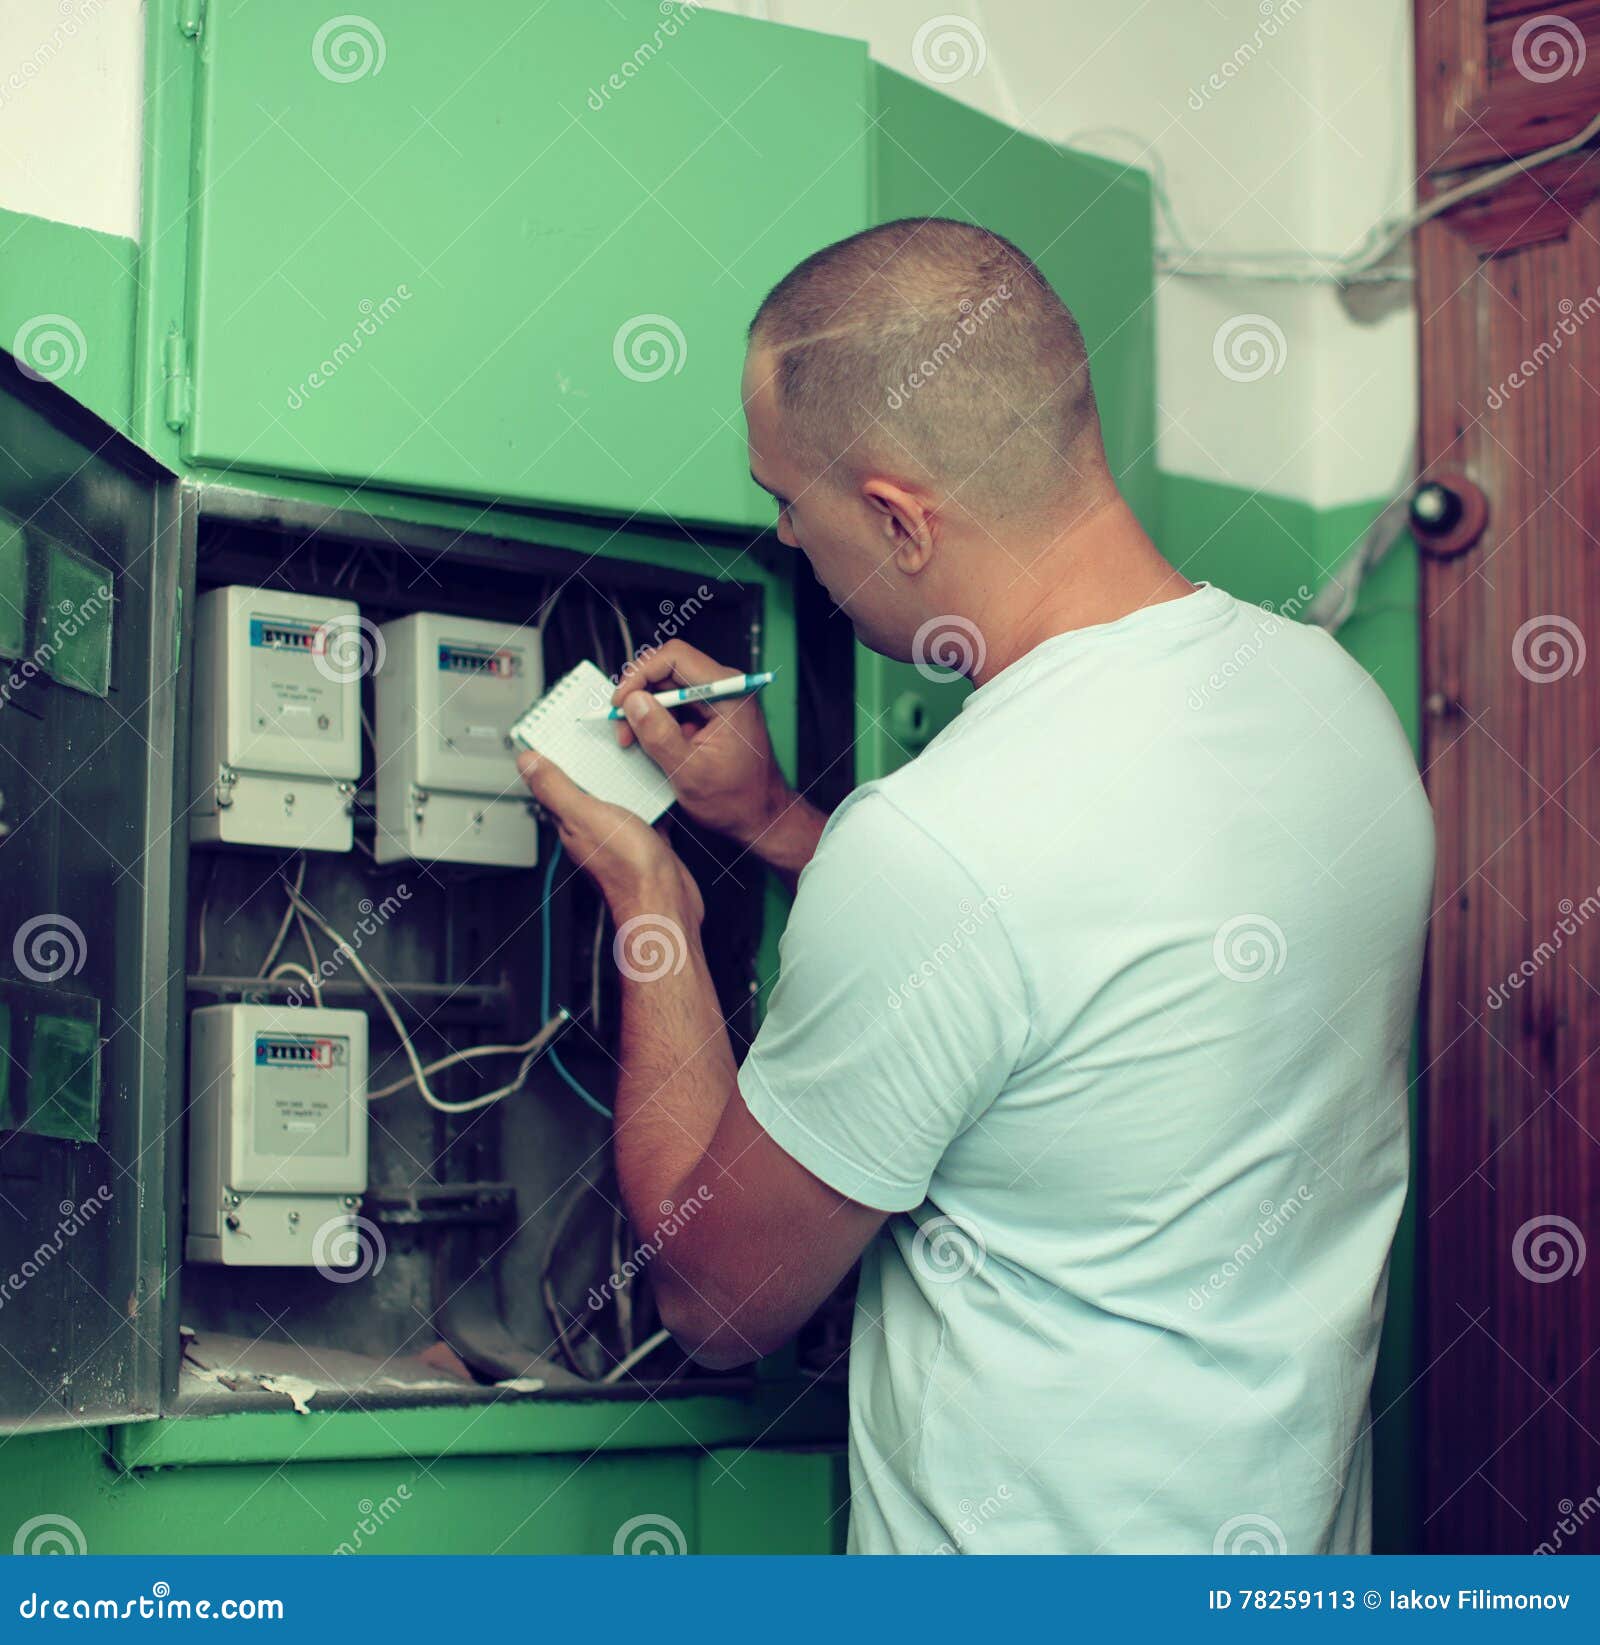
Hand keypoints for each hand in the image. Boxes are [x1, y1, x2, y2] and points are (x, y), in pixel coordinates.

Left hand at [516, 749, 703, 926]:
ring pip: (617, 795)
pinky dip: (650, 793)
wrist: (665, 901)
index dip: (551, 758)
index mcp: (571, 822)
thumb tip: (526, 762)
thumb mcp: (584, 816)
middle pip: (586, 786)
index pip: (552, 784)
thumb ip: (555, 788)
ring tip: (628, 747)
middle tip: (594, 732)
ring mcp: (621, 834)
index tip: (551, 731)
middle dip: (589, 760)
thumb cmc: (626, 868)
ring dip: (621, 774)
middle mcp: (593, 828)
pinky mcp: (648, 839)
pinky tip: (659, 781)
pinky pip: (646, 808)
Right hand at [611, 641, 790, 849]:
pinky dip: (656, 721)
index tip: (621, 701)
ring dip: (644, 710)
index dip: (640, 674)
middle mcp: (725, 689)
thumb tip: (633, 702)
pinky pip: (675, 706)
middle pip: (667, 670)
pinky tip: (648, 743)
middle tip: (622, 727)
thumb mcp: (689, 772)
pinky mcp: (710, 714)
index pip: (675, 657)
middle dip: (638, 695)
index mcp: (729, 693)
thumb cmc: (738, 799)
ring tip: (632, 739)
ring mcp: (718, 700)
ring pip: (667, 688)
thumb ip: (659, 734)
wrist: (762, 817)